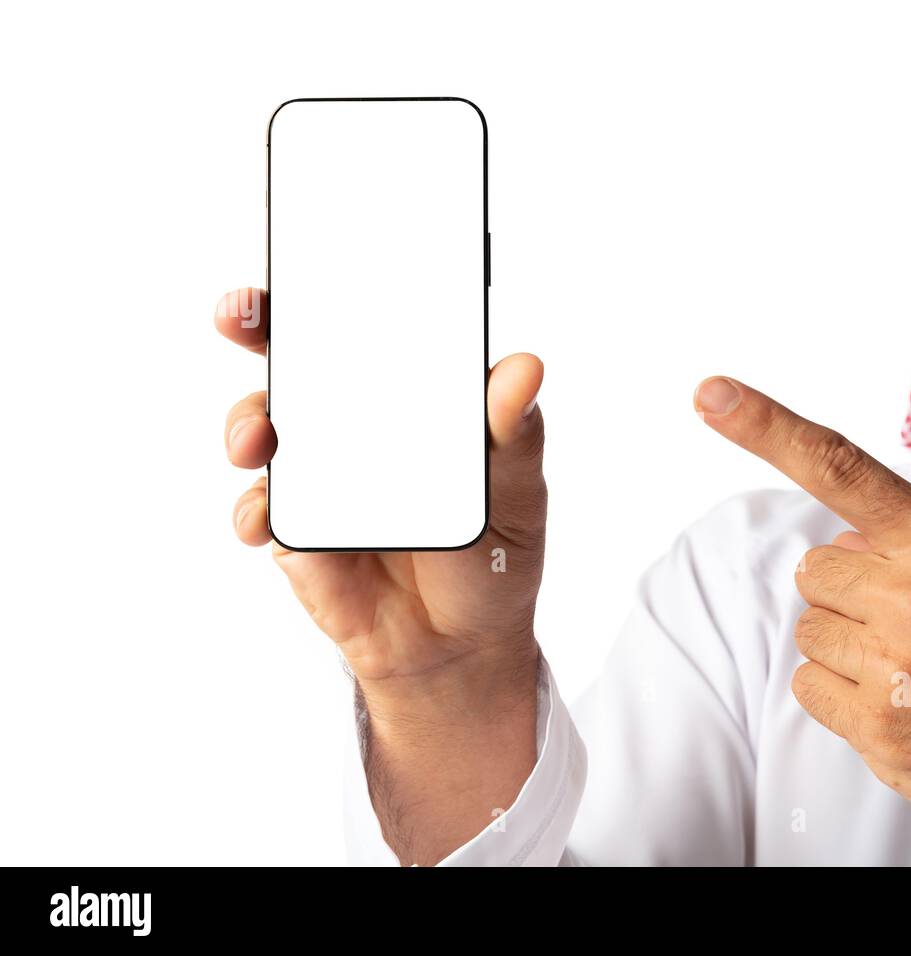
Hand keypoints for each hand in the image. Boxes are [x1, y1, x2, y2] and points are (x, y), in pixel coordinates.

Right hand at [216, 288, 546, 709]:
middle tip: (245, 312)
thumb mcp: (517, 493)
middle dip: (261, 325)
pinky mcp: (295, 531)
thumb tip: (526, 367)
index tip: (322, 250)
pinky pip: (261, 509)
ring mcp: (318, 474)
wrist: (460, 648)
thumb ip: (514, 434)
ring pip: (262, 425)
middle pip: (298, 360)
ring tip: (258, 436)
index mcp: (412, 400)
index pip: (371, 328)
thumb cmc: (494, 556)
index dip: (342, 284)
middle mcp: (355, 425)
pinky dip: (257, 508)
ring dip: (248, 420)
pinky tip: (269, 516)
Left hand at [694, 375, 910, 865]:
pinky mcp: (879, 732)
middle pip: (815, 570)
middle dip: (850, 594)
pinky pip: (810, 688)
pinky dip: (844, 698)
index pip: (842, 469)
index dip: (766, 427)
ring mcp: (893, 668)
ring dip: (848, 648)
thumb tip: (841, 543)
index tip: (709, 394)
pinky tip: (908, 709)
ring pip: (810, 632)